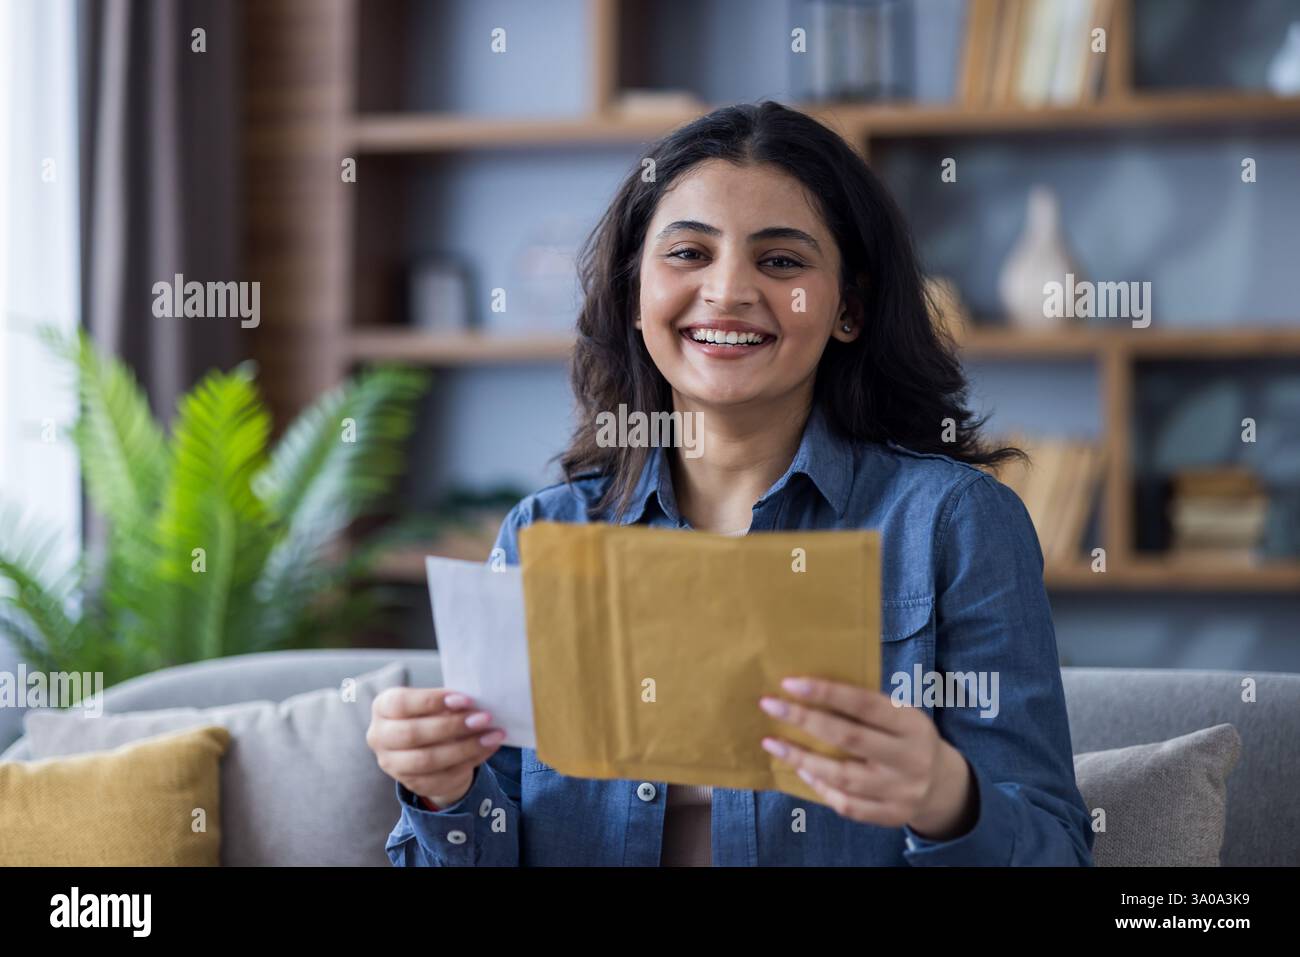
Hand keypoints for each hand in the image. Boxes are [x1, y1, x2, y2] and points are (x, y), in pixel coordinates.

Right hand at [367, 687, 505, 807]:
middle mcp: (379, 737)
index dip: (433, 701)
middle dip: (452, 726)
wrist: (430, 748)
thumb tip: (472, 706)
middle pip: (413, 734)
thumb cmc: (433, 715)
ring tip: (492, 735)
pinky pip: (442, 777)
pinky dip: (470, 762)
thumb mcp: (436, 703)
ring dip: (465, 747)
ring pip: (428, 760)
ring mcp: (392, 765)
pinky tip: (488, 748)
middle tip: (484, 718)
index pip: (401, 703)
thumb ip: (447, 703)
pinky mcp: (413, 784)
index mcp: (382, 707)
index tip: (465, 699)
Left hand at [758, 676, 976, 840]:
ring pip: (842, 776)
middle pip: (849, 738)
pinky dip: (820, 787)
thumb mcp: (900, 714)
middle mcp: (909, 759)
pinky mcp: (890, 815)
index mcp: (912, 724)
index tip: (790, 683)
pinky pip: (846, 804)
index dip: (826, 692)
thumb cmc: (906, 737)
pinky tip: (800, 770)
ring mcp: (901, 791)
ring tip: (773, 743)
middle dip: (804, 720)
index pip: (865, 704)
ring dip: (801, 757)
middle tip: (770, 705)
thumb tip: (808, 686)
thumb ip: (865, 705)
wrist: (941, 784)